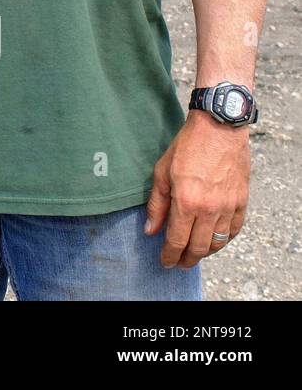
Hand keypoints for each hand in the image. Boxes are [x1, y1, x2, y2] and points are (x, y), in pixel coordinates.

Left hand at [145, 111, 249, 267]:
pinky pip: (234, 230)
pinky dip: (223, 239)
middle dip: (187, 259)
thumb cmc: (186, 147)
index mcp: (186, 202)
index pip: (177, 240)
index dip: (169, 255)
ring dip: (205, 252)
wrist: (218, 129)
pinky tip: (214, 240)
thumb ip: (156, 205)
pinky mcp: (241, 202)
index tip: (164, 262)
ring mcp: (228, 207)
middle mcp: (209, 209)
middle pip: (199, 247)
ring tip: (194, 254)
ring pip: (218, 242)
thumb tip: (150, 230)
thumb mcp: (161, 172)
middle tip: (178, 263)